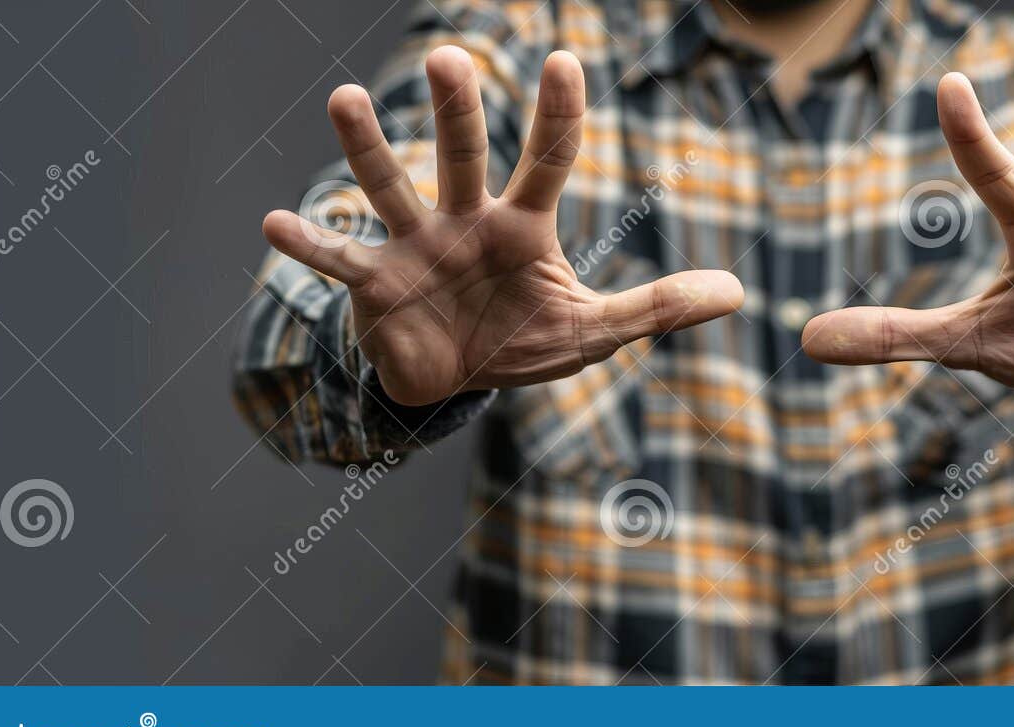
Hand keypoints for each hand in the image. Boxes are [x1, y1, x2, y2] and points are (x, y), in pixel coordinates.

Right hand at [262, 47, 741, 405]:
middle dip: (458, 110)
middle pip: (463, 156)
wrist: (455, 382)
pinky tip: (275, 223)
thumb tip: (737, 293)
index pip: (547, 159)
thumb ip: (658, 308)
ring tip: (345, 98)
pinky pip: (341, 262)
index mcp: (521, 226)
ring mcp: (415, 248)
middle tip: (451, 57)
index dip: (557, 116)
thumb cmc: (522, 341)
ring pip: (393, 188)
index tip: (564, 61)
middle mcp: (465, 221)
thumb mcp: (594, 331)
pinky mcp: (377, 287)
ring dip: (369, 148)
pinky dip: (310, 247)